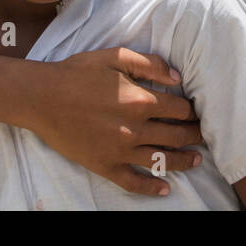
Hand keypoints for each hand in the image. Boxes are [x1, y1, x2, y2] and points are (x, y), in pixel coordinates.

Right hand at [30, 47, 203, 196]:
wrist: (41, 98)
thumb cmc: (77, 73)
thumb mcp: (114, 57)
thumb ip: (149, 64)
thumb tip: (176, 77)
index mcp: (140, 100)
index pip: (180, 108)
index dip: (192, 110)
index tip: (198, 111)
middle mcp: (135, 128)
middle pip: (176, 135)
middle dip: (194, 135)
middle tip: (205, 135)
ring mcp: (120, 150)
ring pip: (161, 160)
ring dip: (183, 160)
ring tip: (197, 160)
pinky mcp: (104, 165)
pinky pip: (133, 182)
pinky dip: (151, 188)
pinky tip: (165, 189)